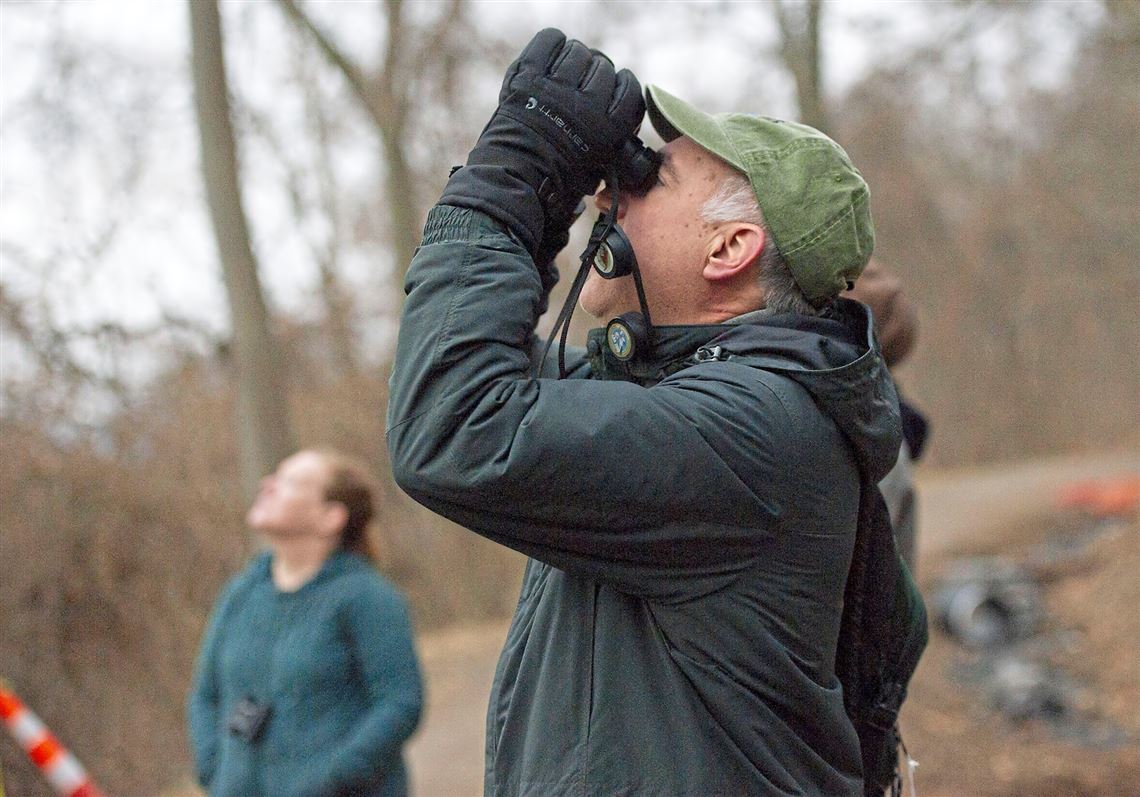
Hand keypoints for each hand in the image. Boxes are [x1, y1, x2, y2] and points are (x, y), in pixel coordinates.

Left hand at [441, 28, 644, 260]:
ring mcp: (557, 88)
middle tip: (584, 85)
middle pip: (603, 67)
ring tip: (566, 72)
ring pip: (578, 52)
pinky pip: (549, 42)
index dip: (622, 86)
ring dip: (575, 59)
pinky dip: (552, 43)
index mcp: (608, 127)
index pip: (630, 89)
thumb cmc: (556, 182)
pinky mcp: (529, 77)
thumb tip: (616, 123)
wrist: (515, 181)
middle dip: (596, 73)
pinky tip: (552, 53)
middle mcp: (587, 104)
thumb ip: (611, 145)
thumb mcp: (596, 169)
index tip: (614, 89)